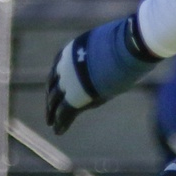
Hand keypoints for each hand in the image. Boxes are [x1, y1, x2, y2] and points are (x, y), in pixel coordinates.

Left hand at [46, 14, 161, 133]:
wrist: (126, 47)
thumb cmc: (125, 45)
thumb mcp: (107, 49)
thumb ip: (102, 58)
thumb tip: (112, 60)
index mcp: (71, 52)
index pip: (57, 71)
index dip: (55, 84)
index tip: (52, 93)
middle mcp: (65, 66)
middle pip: (53, 87)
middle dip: (50, 101)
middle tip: (49, 113)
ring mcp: (68, 81)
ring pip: (55, 101)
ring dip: (52, 114)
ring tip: (51, 124)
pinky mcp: (74, 95)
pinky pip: (63, 112)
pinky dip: (59, 123)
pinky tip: (58, 131)